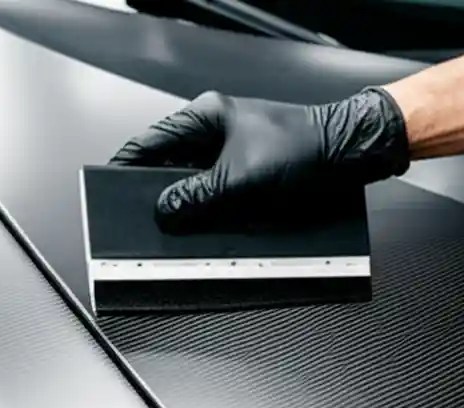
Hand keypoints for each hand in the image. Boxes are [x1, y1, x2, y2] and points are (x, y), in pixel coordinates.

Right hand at [109, 88, 408, 232]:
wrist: (352, 154)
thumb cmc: (307, 148)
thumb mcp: (241, 179)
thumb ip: (197, 197)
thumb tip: (166, 211)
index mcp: (206, 117)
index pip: (150, 143)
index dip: (128, 168)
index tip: (111, 190)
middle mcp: (218, 133)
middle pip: (172, 170)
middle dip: (162, 197)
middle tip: (149, 222)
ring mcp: (234, 155)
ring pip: (197, 189)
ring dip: (193, 211)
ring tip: (184, 232)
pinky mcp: (252, 176)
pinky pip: (222, 200)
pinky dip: (216, 217)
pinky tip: (215, 233)